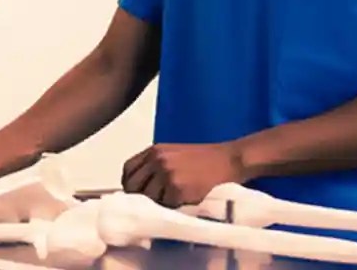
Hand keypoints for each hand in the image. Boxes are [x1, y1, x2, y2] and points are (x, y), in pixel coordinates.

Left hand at [121, 142, 244, 207]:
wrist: (228, 160)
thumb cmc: (203, 158)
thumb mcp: (173, 153)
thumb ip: (154, 165)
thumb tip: (138, 186)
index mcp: (154, 150)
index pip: (128, 170)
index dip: (130, 183)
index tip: (137, 192)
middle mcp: (157, 160)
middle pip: (133, 186)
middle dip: (139, 196)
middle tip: (151, 202)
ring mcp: (166, 174)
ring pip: (148, 198)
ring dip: (157, 202)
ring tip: (172, 200)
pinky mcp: (177, 189)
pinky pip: (165, 205)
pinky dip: (171, 206)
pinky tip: (182, 201)